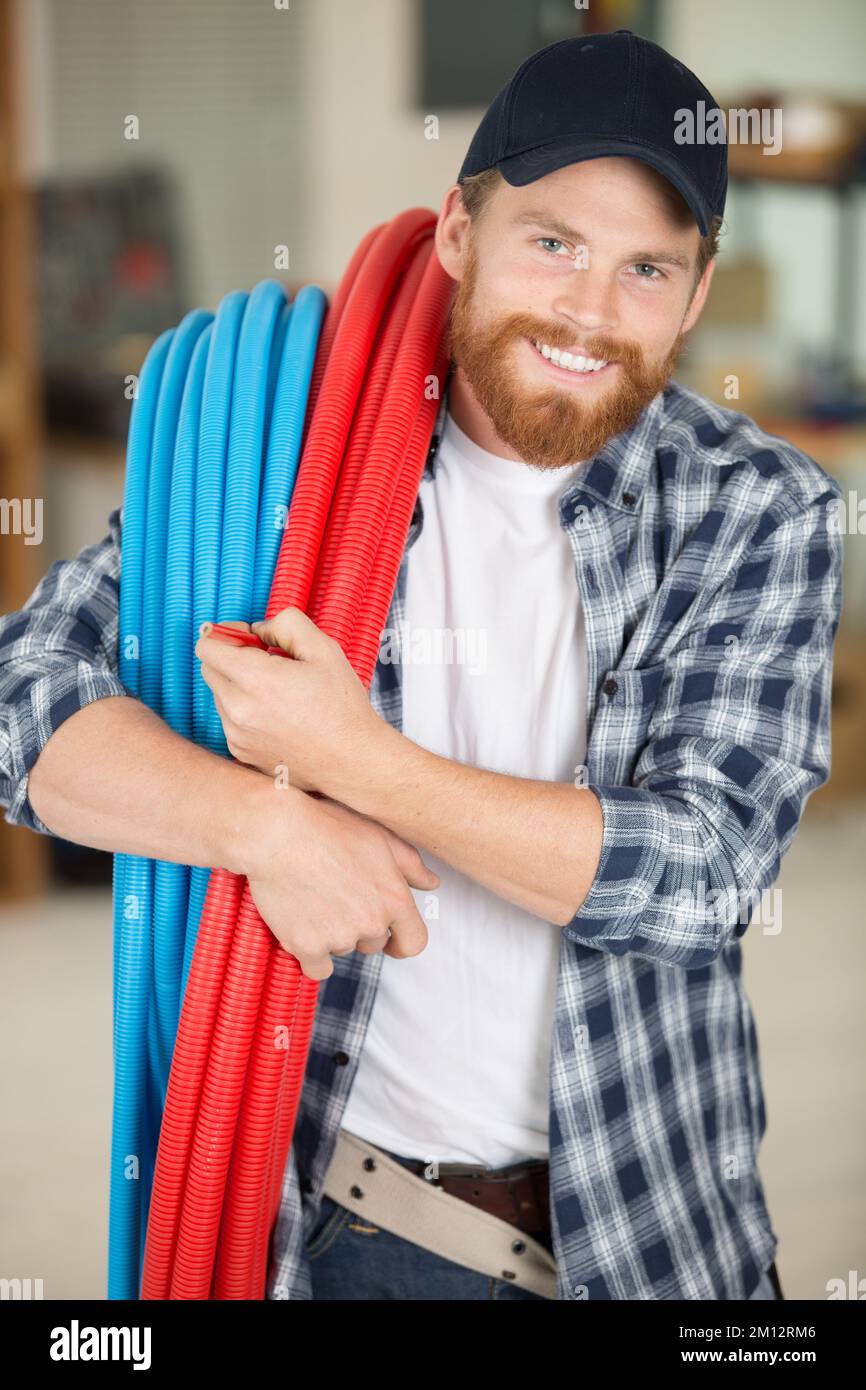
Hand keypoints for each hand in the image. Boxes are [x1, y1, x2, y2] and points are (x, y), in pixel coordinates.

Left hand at [194, 608, 378, 795]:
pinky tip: (279, 714)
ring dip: (239, 684)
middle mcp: (237, 709)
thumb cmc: (342, 707)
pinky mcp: (241, 752)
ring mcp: (236, 735)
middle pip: (209, 668)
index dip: (226, 633)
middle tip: (267, 661)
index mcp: (255, 679)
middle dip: (231, 657)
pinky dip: (246, 710)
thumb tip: (260, 629)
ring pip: (220, 694)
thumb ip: (286, 624)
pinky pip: (230, 720)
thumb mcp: (324, 649)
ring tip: (279, 691)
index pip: (207, 646)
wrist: (352, 761)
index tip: (250, 638)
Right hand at [243, 784, 439, 980]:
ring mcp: (339, 937)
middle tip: (335, 897)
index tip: (391, 941)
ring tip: (313, 897)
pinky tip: (301, 927)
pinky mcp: (307, 946)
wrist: (277, 834)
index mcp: (395, 898)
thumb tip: (432, 883)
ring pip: (342, 950)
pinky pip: (317, 968)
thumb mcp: (379, 838)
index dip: (402, 942)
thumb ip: (411, 865)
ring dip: (331, 935)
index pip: (415, 942)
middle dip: (359, 928)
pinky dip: (310, 954)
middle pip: (373, 945)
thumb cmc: (328, 828)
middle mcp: (372, 922)